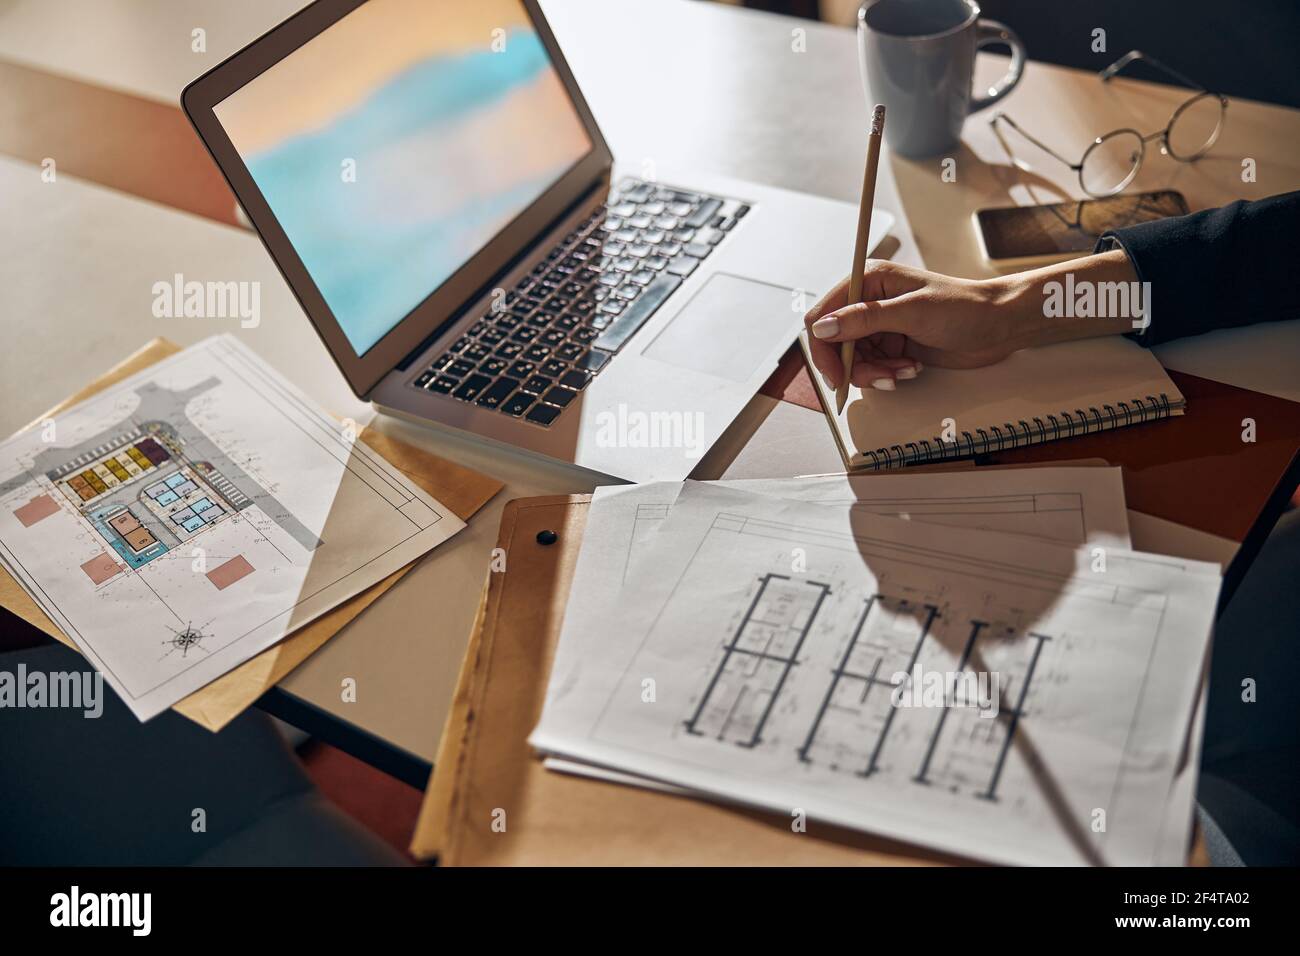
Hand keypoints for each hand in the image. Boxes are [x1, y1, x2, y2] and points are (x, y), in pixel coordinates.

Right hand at [803, 260, 1018, 390]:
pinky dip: (886, 374)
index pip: (823, 315)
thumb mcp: (911, 312)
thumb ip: (864, 319)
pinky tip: (910, 369)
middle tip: (877, 378)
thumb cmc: (964, 308)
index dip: (824, 347)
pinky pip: (872, 366)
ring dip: (874, 372)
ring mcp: (880, 324)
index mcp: (869, 280)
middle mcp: (869, 301)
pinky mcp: (892, 344)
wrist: (999, 325)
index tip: (835, 373)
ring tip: (902, 371)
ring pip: (853, 360)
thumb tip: (823, 328)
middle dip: (853, 366)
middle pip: (835, 342)